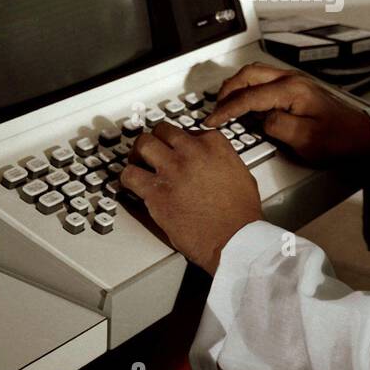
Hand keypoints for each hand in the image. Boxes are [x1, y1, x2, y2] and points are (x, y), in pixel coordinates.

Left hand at [121, 122, 263, 275]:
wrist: (235, 239)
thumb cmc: (241, 214)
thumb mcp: (241, 173)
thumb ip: (221, 160)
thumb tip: (212, 162)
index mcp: (214, 144)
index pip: (186, 130)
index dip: (178, 142)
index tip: (174, 149)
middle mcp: (191, 151)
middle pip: (162, 131)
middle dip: (156, 141)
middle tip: (153, 152)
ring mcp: (172, 169)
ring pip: (143, 145)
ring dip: (139, 154)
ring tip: (138, 163)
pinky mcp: (156, 192)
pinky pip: (130, 175)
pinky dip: (128, 177)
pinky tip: (132, 184)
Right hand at [203, 64, 369, 165]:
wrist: (361, 136)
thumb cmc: (338, 138)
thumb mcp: (305, 139)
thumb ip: (277, 126)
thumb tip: (259, 119)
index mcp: (291, 90)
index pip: (249, 96)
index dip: (227, 109)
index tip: (213, 120)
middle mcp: (292, 80)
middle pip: (249, 74)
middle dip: (227, 90)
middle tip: (215, 109)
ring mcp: (294, 81)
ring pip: (256, 73)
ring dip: (237, 85)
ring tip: (225, 104)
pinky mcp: (297, 88)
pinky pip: (265, 79)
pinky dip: (249, 87)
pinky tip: (246, 102)